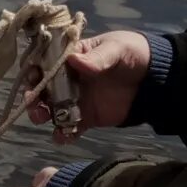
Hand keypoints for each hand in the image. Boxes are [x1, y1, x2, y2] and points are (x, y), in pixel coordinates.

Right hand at [22, 30, 152, 143]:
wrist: (154, 80)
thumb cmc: (132, 54)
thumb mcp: (116, 49)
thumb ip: (98, 57)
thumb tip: (75, 60)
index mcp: (71, 57)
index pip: (45, 62)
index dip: (34, 70)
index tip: (32, 77)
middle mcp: (67, 79)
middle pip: (42, 88)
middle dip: (32, 96)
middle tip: (32, 103)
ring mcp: (75, 99)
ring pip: (50, 109)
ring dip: (41, 114)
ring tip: (43, 118)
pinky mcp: (86, 117)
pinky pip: (69, 127)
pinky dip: (63, 134)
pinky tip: (63, 137)